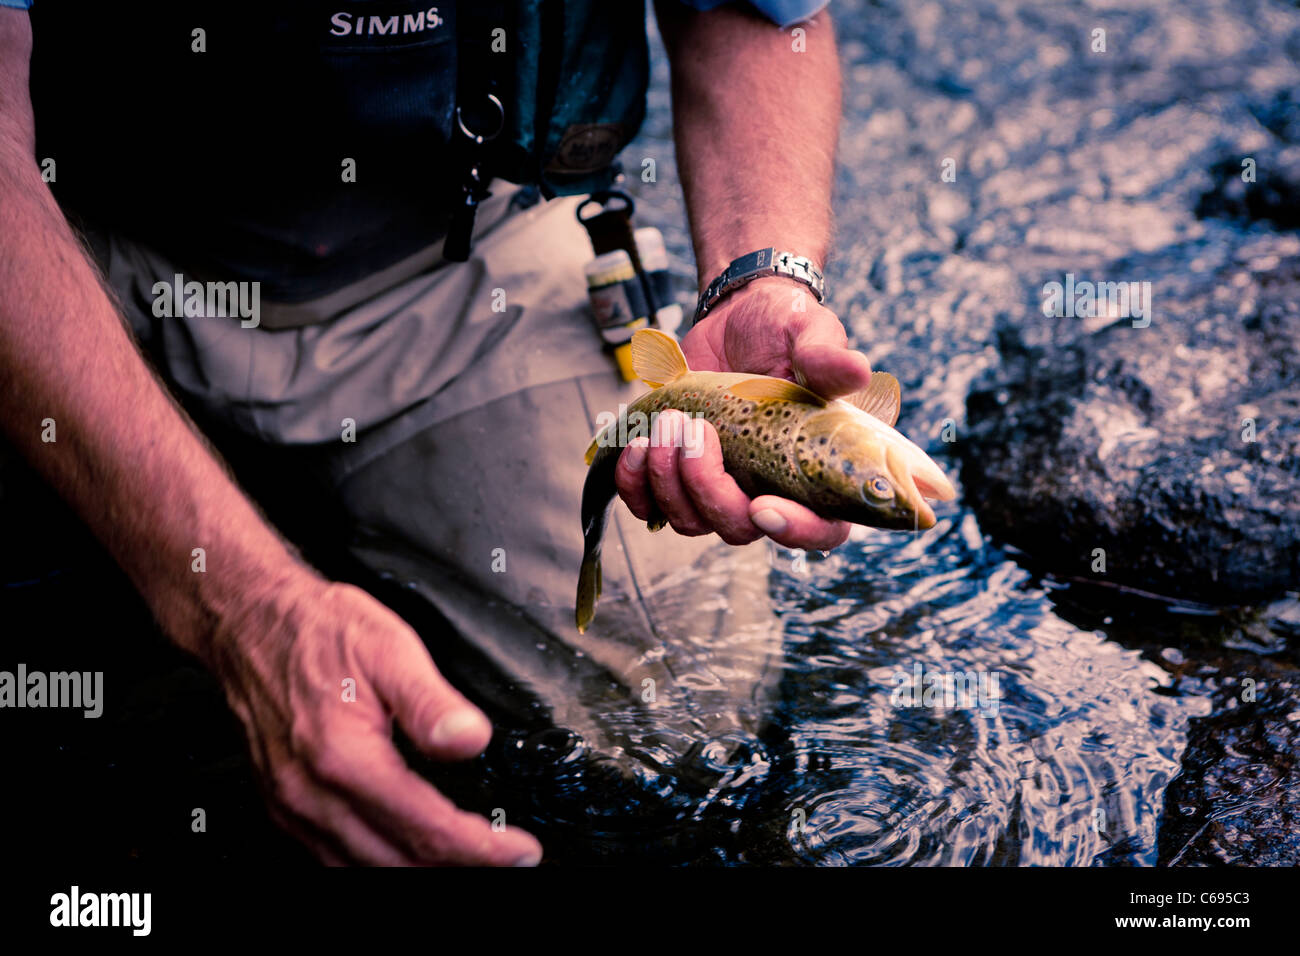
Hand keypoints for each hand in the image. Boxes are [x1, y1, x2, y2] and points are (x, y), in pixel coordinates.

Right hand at [207, 571, 542, 865]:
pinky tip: (406, 856)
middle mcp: (313, 794)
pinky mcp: (285, 808)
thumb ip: (431, 703)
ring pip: (365, 870)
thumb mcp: (389, 648)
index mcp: (344, 757)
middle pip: (399, 862)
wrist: (251, 624)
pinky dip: (379, 865)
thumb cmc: (318, 631)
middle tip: (507, 861)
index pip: (427, 827)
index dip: (481, 849)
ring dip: (421, 871)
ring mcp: (294, 807)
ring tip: (466, 861)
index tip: (521, 851)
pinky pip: (334, 860)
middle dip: (458, 868)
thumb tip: (471, 740)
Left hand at [614, 276, 872, 550]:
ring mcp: (721, 487)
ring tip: (668, 423)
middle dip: (707, 488)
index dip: (795, 532)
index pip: (821, 529)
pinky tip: (636, 443)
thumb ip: (828, 357)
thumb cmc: (786, 329)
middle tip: (693, 430)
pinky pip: (648, 506)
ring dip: (666, 481)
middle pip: (738, 528)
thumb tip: (854, 371)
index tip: (762, 506)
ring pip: (689, 521)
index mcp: (817, 470)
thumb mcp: (811, 334)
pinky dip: (634, 484)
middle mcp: (770, 490)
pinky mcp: (679, 476)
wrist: (738, 316)